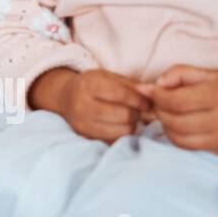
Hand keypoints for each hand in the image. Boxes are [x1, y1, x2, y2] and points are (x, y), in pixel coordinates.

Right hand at [37, 68, 151, 142]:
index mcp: (89, 85)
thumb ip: (131, 85)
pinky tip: (119, 124)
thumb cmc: (91, 84)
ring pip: (122, 131)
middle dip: (136, 113)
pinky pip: (115, 140)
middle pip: (124, 115)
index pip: (121, 95)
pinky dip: (121, 133)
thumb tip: (153, 95)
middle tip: (137, 110)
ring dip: (131, 125)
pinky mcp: (86, 136)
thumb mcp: (108, 76)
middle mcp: (82, 104)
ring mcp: (83, 123)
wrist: (64, 97)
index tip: (147, 102)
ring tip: (128, 117)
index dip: (139, 100)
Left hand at [149, 65, 217, 158]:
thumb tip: (150, 86)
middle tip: (159, 104)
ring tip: (170, 115)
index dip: (157, 97)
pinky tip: (183, 126)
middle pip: (174, 123)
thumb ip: (179, 74)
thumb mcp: (212, 73)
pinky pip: (194, 148)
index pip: (174, 102)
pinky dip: (181, 138)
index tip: (154, 91)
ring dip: (167, 127)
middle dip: (159, 112)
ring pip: (180, 140)